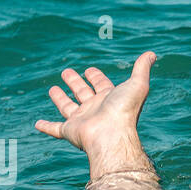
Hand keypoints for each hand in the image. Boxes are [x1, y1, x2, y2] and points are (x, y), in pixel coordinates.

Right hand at [35, 51, 156, 153]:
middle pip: (83, 93)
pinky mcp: (70, 131)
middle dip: (75, 83)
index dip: (96, 77)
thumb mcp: (137, 84)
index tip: (89, 70)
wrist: (111, 135)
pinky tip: (37, 124)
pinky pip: (55, 129)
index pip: (102, 85)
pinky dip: (46, 127)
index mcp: (110, 99)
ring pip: (68, 108)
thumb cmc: (124, 110)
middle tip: (66, 72)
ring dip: (60, 99)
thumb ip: (142, 68)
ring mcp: (83, 121)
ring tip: (52, 89)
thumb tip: (152, 54)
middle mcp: (96, 109)